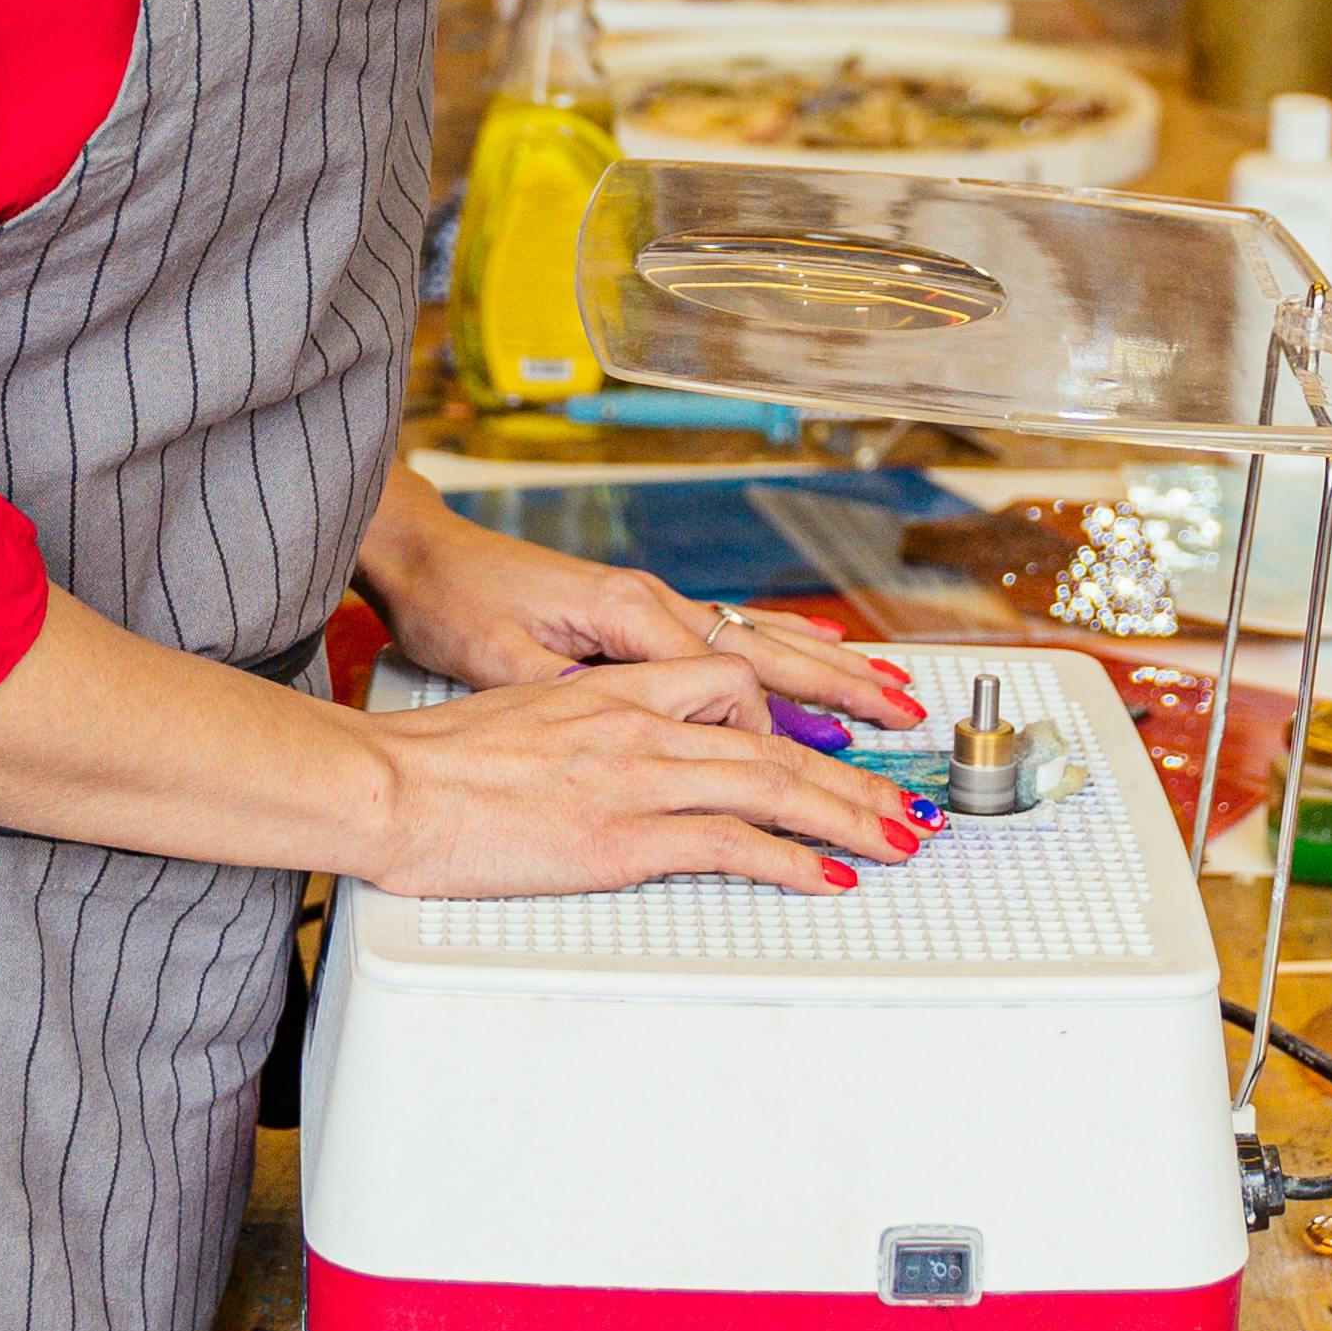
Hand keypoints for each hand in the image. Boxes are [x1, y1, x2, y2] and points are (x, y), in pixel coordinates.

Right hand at [352, 651, 937, 904]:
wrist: (385, 784)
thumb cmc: (431, 762)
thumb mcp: (519, 716)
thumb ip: (577, 729)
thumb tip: (600, 761)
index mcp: (613, 687)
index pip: (729, 683)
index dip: (793, 715)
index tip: (831, 742)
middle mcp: (639, 720)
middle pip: (774, 736)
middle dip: (850, 773)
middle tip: (902, 805)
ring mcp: (636, 775)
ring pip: (772, 781)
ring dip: (848, 814)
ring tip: (895, 840)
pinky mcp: (622, 833)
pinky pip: (732, 841)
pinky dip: (792, 860)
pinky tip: (828, 879)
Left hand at [358, 480, 926, 725]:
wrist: (425, 555)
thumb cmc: (455, 603)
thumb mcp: (499, 660)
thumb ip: (566, 694)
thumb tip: (616, 723)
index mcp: (628, 614)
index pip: (728, 681)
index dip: (779, 730)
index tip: (817, 774)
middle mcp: (653, 604)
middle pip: (768, 651)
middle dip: (843, 687)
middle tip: (906, 716)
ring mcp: (651, 606)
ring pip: (759, 640)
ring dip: (827, 668)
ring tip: (890, 688)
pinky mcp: (638, 616)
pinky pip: (732, 635)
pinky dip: (785, 648)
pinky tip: (818, 652)